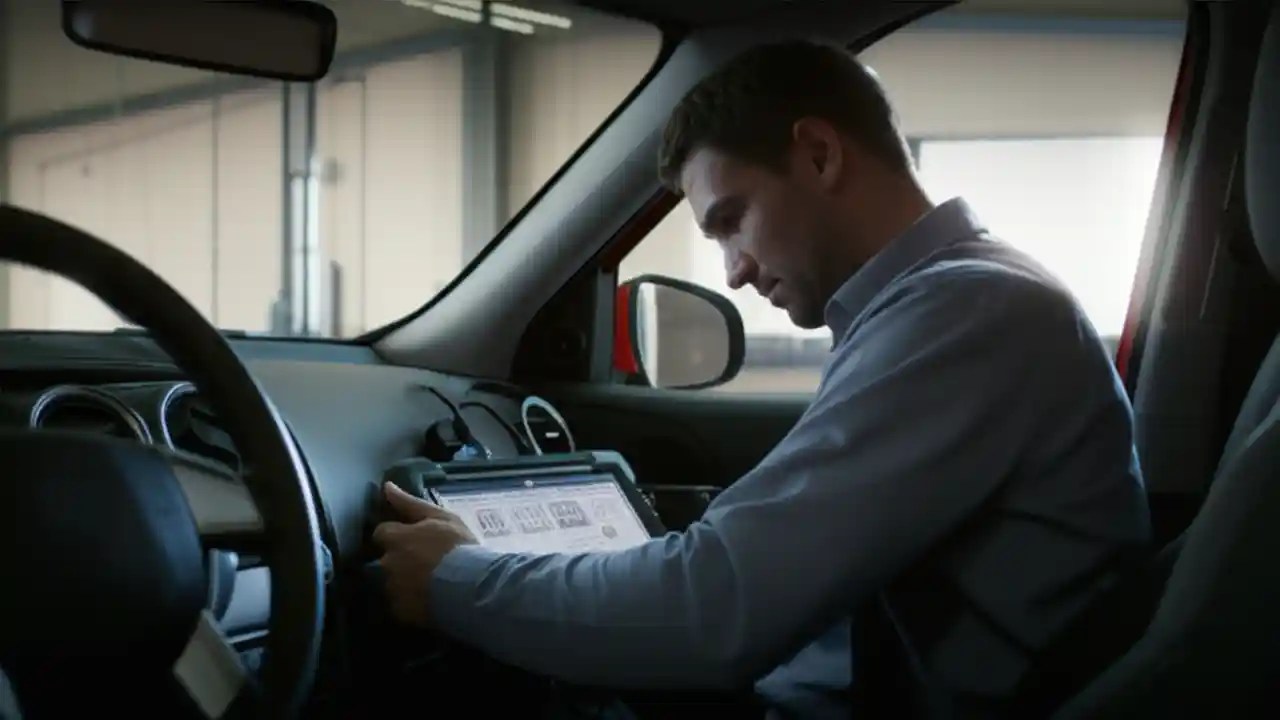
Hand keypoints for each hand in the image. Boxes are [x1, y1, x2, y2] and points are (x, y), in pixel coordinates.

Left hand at [371, 482, 478, 626]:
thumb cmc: (459, 547)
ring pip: (389, 583)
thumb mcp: (441, 517)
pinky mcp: (400, 612)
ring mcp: (392, 589)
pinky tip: (426, 602)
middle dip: (396, 561)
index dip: (394, 535)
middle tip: (419, 564)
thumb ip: (411, 504)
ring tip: (424, 586)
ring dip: (401, 582)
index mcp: (397, 539)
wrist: (472, 587)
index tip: (409, 539)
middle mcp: (388, 563)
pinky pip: (398, 606)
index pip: (381, 532)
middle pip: (383, 560)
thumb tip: (386, 487)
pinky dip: (408, 603)